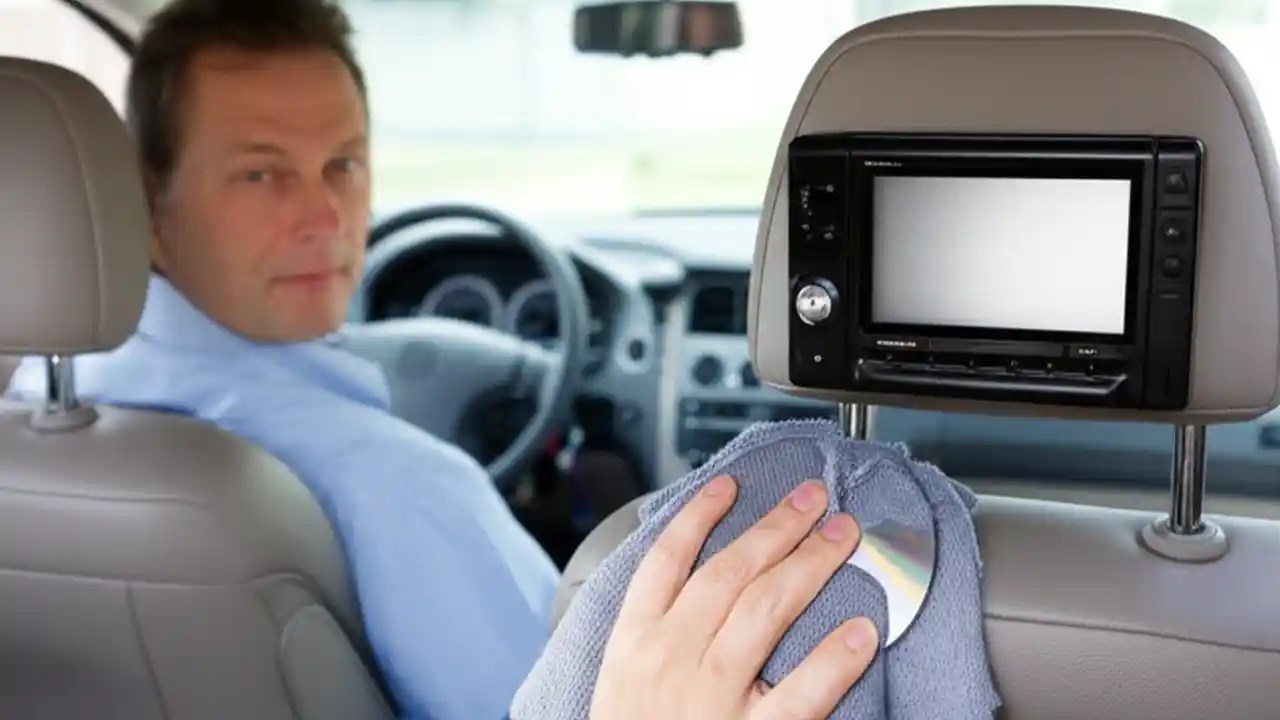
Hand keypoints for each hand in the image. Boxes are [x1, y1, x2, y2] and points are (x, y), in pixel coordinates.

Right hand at [590, 475, 877, 719]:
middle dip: (775, 527)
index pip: (665, 561)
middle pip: (728, 572)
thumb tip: (695, 594)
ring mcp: (709, 698)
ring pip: (764, 610)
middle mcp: (669, 659)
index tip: (730, 486)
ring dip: (809, 564)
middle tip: (815, 500)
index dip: (700, 516)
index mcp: (633, 644)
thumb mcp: (621, 686)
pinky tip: (862, 633)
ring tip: (842, 537)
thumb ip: (653, 638)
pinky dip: (833, 661)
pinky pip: (800, 695)